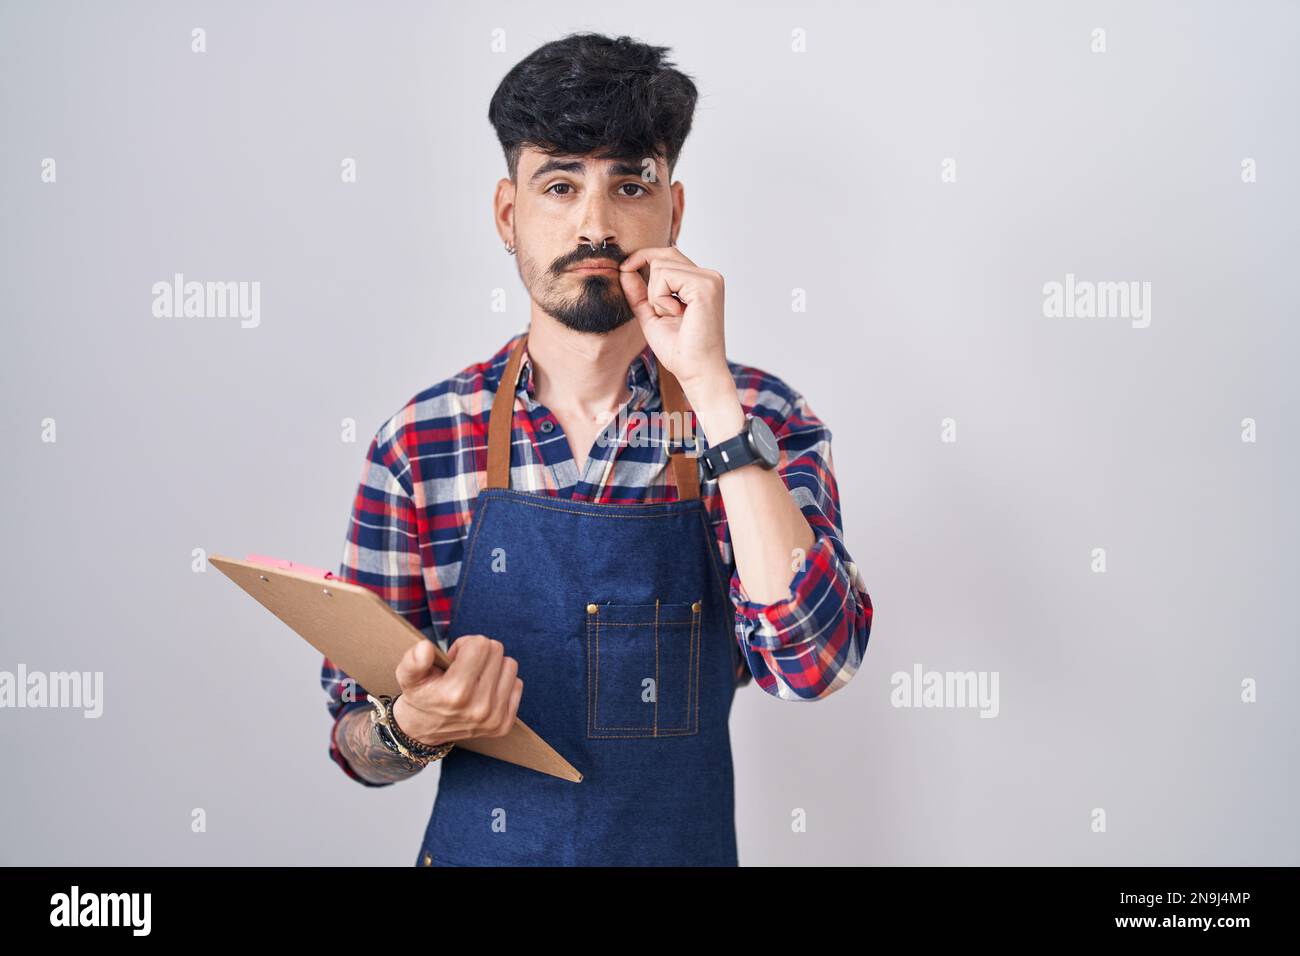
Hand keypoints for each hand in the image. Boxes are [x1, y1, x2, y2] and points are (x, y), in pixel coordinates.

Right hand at [391, 635, 521, 745]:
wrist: (424, 730)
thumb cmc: (420, 696)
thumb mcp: (407, 676)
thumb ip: (413, 660)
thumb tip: (425, 647)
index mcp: (456, 693)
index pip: (480, 645)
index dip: (465, 644)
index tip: (454, 657)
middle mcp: (479, 707)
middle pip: (496, 651)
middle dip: (479, 652)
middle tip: (463, 667)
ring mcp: (494, 718)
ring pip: (510, 665)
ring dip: (493, 666)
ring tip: (474, 677)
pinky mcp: (504, 724)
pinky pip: (517, 684)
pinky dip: (502, 682)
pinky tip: (484, 689)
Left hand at [618, 246, 727, 391]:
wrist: (696, 371)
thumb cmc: (679, 350)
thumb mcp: (651, 316)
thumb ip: (640, 293)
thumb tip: (625, 269)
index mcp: (700, 282)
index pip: (668, 254)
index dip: (644, 258)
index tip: (625, 269)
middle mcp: (709, 277)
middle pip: (664, 254)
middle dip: (649, 281)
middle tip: (656, 309)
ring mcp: (709, 280)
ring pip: (661, 266)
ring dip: (655, 295)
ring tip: (671, 316)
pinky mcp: (705, 286)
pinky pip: (665, 276)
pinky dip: (660, 298)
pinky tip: (675, 314)